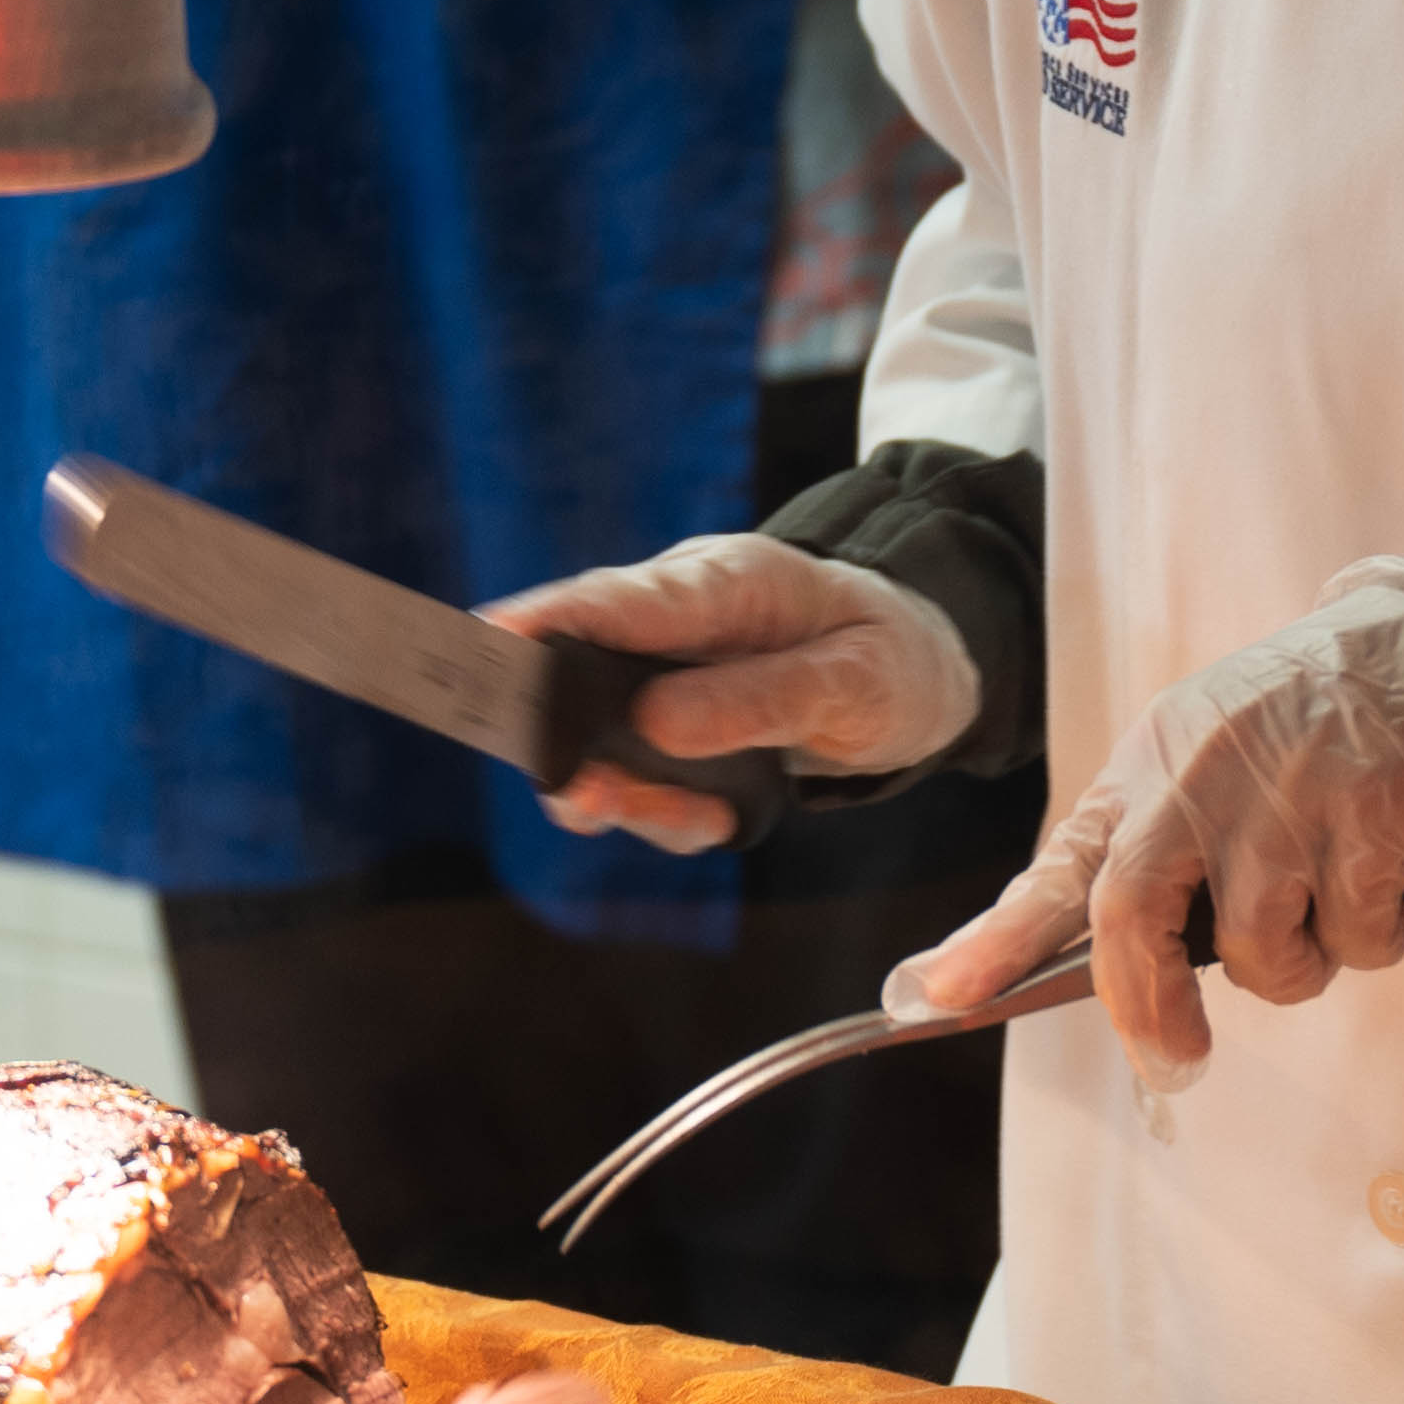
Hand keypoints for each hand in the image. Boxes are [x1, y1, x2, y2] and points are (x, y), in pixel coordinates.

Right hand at [489, 533, 978, 853]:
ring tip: (689, 822)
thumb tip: (655, 723)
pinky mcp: (670, 729)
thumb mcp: (854, 677)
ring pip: (596, 738)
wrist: (914, 671)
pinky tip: (714, 820)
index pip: (623, 598)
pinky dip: (663, 813)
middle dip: (559, 732)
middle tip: (574, 789)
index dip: (550, 617)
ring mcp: (665, 677)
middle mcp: (676, 624)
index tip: (489, 635)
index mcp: (725, 581)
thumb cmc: (883, 654)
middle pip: (579, 666)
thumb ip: (763, 696)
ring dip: (620, 793)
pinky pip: (638, 780)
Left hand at [885, 552, 1403, 1093]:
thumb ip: (1144, 846)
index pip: (1057, 869)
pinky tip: (1382, 884)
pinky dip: (1373, 941)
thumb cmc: (1300, 718)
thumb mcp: (1194, 752)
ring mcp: (1284, 805)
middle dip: (1145, 1008)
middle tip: (1174, 1059)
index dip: (992, 943)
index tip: (934, 995)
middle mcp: (1200, 784)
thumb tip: (1083, 959)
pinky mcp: (1368, 826)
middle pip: (1131, 918)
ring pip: (1258, 953)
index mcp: (1147, 770)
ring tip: (1322, 922)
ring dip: (1294, 971)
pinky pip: (1358, 941)